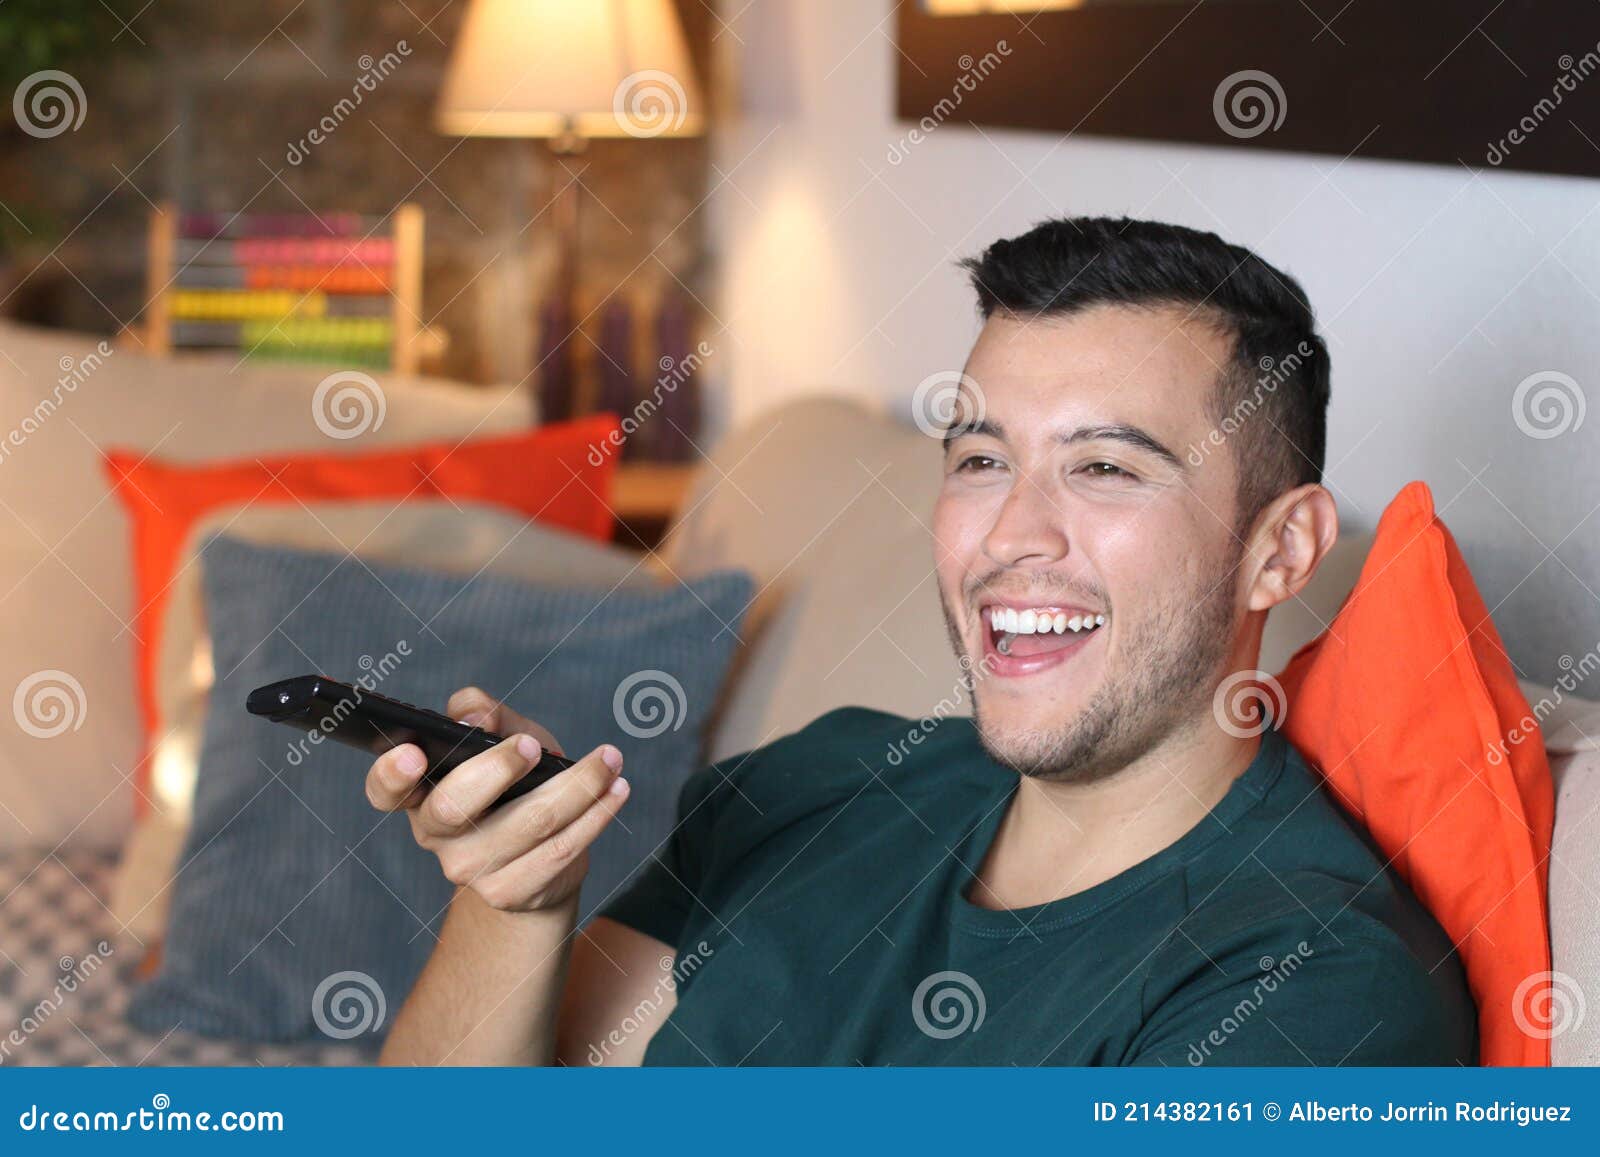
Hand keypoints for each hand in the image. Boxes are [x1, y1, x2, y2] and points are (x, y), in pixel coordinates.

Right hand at [364, 686, 629, 912]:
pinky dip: (595, 815)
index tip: (414, 752)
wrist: (536, 857)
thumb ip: (484, 714)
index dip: (391, 773)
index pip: (385, 789)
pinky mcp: (512, 891)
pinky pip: (561, 851)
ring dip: (578, 786)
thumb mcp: (499, 737)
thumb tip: (477, 716)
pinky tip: (616, 790)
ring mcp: (471, 870)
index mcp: (420, 793)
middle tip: (533, 745)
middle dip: (496, 770)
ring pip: (528, 825)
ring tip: (610, 759)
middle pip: (455, 808)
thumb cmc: (513, 782)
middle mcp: (436, 834)